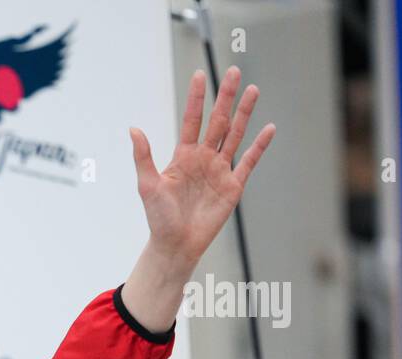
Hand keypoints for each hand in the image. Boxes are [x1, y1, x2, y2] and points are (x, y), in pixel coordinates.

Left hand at [129, 66, 275, 270]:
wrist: (176, 244)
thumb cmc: (159, 217)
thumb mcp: (148, 185)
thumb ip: (143, 156)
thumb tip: (133, 128)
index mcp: (183, 156)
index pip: (192, 120)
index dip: (196, 99)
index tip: (200, 75)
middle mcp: (203, 159)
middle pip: (218, 121)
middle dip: (226, 97)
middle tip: (235, 72)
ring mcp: (220, 170)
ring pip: (235, 135)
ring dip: (244, 113)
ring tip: (253, 90)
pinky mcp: (233, 186)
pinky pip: (249, 161)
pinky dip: (259, 146)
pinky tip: (268, 128)